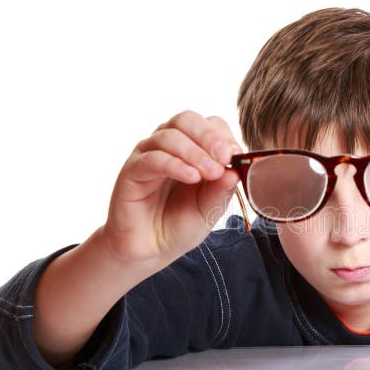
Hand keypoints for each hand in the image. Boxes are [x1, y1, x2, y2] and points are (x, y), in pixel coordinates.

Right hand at [99, 110, 242, 266]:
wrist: (152, 249)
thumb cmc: (180, 224)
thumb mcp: (210, 208)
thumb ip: (222, 189)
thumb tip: (236, 170)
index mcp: (192, 148)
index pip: (209, 124)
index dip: (223, 135)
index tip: (237, 154)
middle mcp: (169, 146)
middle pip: (186, 120)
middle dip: (209, 136)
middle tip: (225, 157)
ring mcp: (149, 155)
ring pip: (169, 136)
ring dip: (194, 152)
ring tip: (210, 173)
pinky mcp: (132, 171)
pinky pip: (152, 159)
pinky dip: (175, 165)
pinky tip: (191, 177)